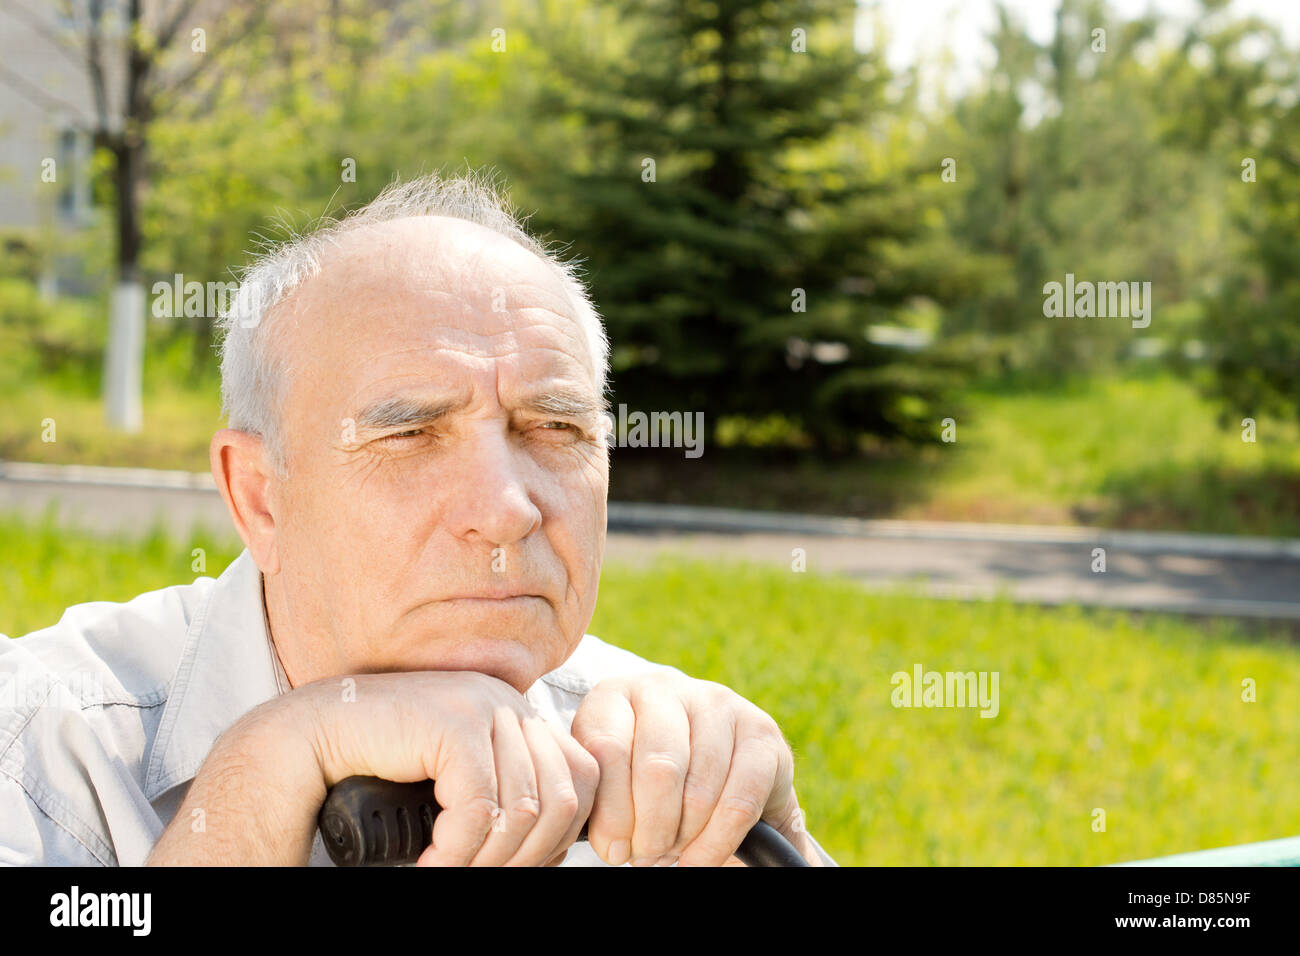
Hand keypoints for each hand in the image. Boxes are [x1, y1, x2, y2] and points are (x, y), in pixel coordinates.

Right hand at [149, 671, 597, 866]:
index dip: (556, 838)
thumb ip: (506, 802)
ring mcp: (483, 707)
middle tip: (474, 877)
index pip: (583, 780)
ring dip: (487, 861)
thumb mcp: (461, 789)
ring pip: (525, 809)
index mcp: (522, 715)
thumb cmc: (384, 774)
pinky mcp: (451, 722)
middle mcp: (511, 704)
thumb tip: (557, 851)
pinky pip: (478, 807)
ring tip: (446, 874)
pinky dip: (456, 853)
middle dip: (523, 857)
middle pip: (564, 797)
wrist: (306, 744)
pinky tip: (428, 865)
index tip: (507, 867)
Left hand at [570, 669, 821, 866]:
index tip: (612, 850)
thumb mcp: (611, 782)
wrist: (708, 767)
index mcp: (616, 695)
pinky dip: (718, 842)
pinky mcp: (760, 729)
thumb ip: (602, 801)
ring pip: (699, 790)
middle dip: (650, 831)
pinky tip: (701, 858)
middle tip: (645, 857)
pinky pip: (740, 801)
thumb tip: (611, 844)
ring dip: (684, 838)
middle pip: (658, 769)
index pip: (607, 749)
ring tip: (673, 852)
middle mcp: (666, 687)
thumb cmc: (640, 781)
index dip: (610, 812)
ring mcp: (717, 702)